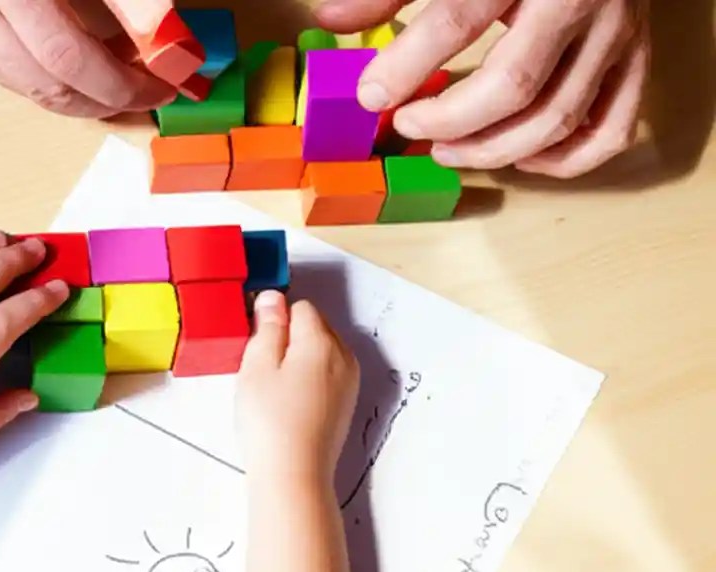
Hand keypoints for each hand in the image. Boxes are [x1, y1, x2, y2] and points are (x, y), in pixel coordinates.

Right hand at [0, 0, 175, 117]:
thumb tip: (164, 30)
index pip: (68, 58)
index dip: (119, 84)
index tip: (160, 86)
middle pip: (44, 84)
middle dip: (102, 101)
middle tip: (144, 93)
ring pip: (19, 85)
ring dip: (72, 96)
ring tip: (114, 79)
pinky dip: (40, 76)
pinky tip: (70, 64)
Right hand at [236, 293, 359, 477]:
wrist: (294, 474)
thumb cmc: (270, 421)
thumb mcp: (257, 366)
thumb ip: (268, 327)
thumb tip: (273, 298)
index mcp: (321, 341)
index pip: (299, 307)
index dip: (274, 320)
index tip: (257, 345)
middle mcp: (343, 356)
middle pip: (314, 327)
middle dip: (288, 338)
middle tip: (262, 370)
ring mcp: (349, 382)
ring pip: (321, 352)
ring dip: (298, 360)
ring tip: (274, 390)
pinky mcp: (346, 404)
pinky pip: (327, 375)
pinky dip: (308, 380)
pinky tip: (289, 403)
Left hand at [316, 0, 650, 177]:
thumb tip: (331, 20)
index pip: (457, 21)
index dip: (406, 67)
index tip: (371, 97)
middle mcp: (577, 0)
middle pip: (513, 85)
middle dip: (451, 121)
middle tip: (408, 126)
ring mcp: (616, 33)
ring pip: (558, 118)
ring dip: (494, 150)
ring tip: (446, 150)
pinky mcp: (638, 58)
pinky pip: (610, 130)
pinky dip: (564, 159)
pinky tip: (518, 157)